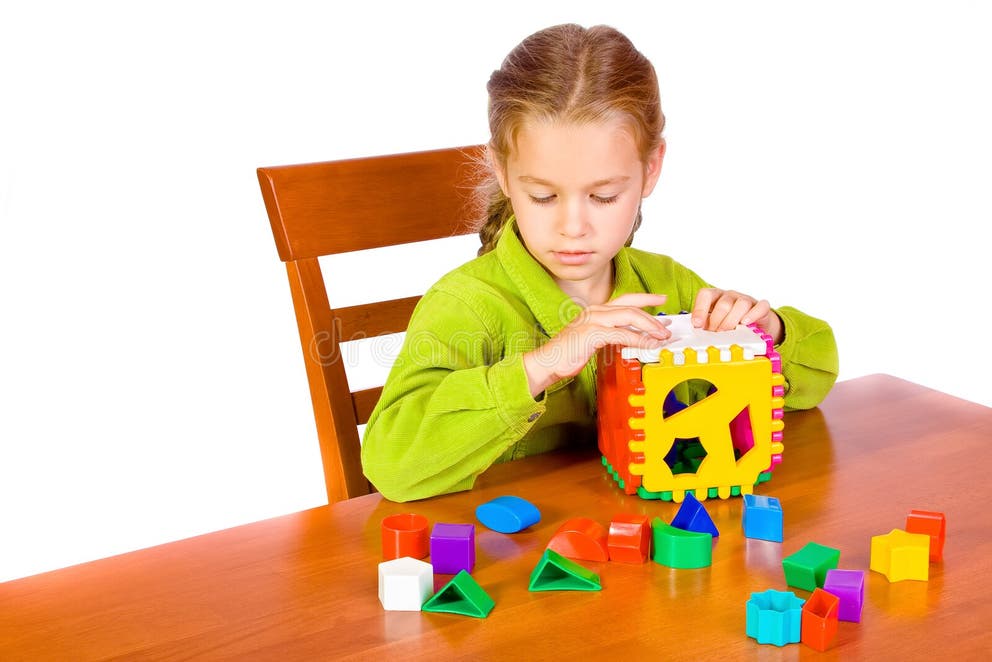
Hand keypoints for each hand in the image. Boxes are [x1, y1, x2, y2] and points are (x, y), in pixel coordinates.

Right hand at [523, 293, 670, 396]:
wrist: (547, 362)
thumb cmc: (568, 353)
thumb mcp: (593, 339)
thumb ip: (610, 334)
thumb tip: (631, 338)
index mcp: (596, 311)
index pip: (625, 299)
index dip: (645, 298)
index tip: (661, 299)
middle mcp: (595, 311)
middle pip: (631, 306)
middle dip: (652, 316)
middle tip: (667, 326)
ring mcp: (593, 320)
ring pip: (629, 316)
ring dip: (649, 326)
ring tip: (662, 336)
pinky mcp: (592, 333)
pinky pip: (622, 334)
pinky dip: (638, 339)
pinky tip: (647, 345)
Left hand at [691, 288, 782, 343]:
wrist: (755, 325)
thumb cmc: (729, 323)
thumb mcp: (714, 323)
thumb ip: (705, 325)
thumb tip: (693, 333)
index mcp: (715, 297)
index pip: (705, 295)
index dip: (700, 309)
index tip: (697, 324)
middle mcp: (730, 296)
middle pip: (723, 303)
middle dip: (717, 321)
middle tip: (714, 334)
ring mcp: (746, 300)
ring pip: (740, 304)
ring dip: (732, 320)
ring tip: (727, 333)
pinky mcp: (761, 307)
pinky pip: (760, 307)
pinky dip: (753, 314)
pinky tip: (746, 323)